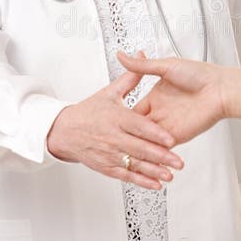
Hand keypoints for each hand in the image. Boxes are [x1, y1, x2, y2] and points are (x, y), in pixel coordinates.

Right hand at [47, 70, 182, 190]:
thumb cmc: (87, 112)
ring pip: (134, 164)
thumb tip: (140, 56)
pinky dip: (140, 181)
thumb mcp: (108, 92)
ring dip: (153, 171)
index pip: (139, 126)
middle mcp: (113, 136)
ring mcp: (109, 153)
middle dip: (160, 156)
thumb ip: (130, 78)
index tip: (170, 139)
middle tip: (178, 161)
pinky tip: (154, 184)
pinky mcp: (106, 166)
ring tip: (169, 175)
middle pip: (139, 148)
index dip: (155, 134)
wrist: (63, 130)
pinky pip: (125, 175)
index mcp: (116, 117)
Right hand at [116, 52, 225, 144]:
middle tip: (109, 140)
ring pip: (147, 141)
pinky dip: (151, 154)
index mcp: (155, 98)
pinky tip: (139, 156)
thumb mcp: (166, 67)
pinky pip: (161, 149)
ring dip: (136, 146)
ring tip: (119, 152)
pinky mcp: (178, 137)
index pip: (133, 111)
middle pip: (137, 129)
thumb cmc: (199, 75)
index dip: (121, 117)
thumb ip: (142, 66)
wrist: (220, 88)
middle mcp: (160, 113)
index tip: (107, 122)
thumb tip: (123, 55)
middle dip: (124, 135)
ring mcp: (168, 127)